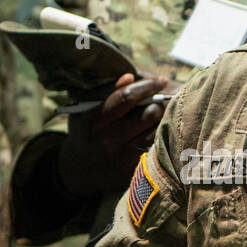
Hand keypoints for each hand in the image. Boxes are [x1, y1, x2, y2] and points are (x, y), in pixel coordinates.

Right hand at [58, 73, 168, 196]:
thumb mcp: (87, 110)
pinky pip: (157, 147)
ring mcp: (123, 156)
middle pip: (148, 114)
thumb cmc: (86, 131)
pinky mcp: (134, 168)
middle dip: (160, 103)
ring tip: (166, 112)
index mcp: (95, 120)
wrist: (78, 169)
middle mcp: (108, 139)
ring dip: (164, 119)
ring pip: (157, 131)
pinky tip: (162, 129)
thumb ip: (107, 92)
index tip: (160, 80)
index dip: (147, 86)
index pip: (126, 98)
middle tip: (167, 97)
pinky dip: (162, 135)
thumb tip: (130, 77)